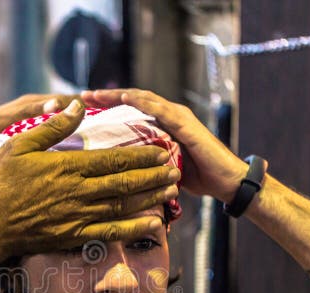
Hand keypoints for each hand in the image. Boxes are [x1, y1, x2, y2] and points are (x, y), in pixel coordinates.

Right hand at [0, 100, 180, 257]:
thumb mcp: (19, 145)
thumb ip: (53, 127)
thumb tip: (78, 105)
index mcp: (68, 167)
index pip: (113, 159)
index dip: (141, 155)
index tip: (160, 149)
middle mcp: (78, 193)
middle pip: (125, 183)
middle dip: (153, 176)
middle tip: (175, 169)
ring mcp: (78, 217)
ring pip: (123, 206)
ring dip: (150, 199)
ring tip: (172, 191)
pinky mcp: (74, 237)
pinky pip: (111, 233)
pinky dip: (134, 229)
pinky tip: (153, 225)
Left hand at [82, 88, 250, 202]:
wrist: (226, 182)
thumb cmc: (197, 177)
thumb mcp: (162, 167)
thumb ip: (146, 162)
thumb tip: (121, 171)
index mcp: (163, 124)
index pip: (131, 110)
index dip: (109, 106)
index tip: (86, 107)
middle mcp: (169, 115)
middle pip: (133, 100)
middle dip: (107, 97)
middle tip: (83, 96)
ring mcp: (178, 116)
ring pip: (143, 99)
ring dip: (117, 95)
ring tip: (96, 94)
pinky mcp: (185, 124)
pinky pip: (160, 109)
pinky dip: (141, 102)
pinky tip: (125, 98)